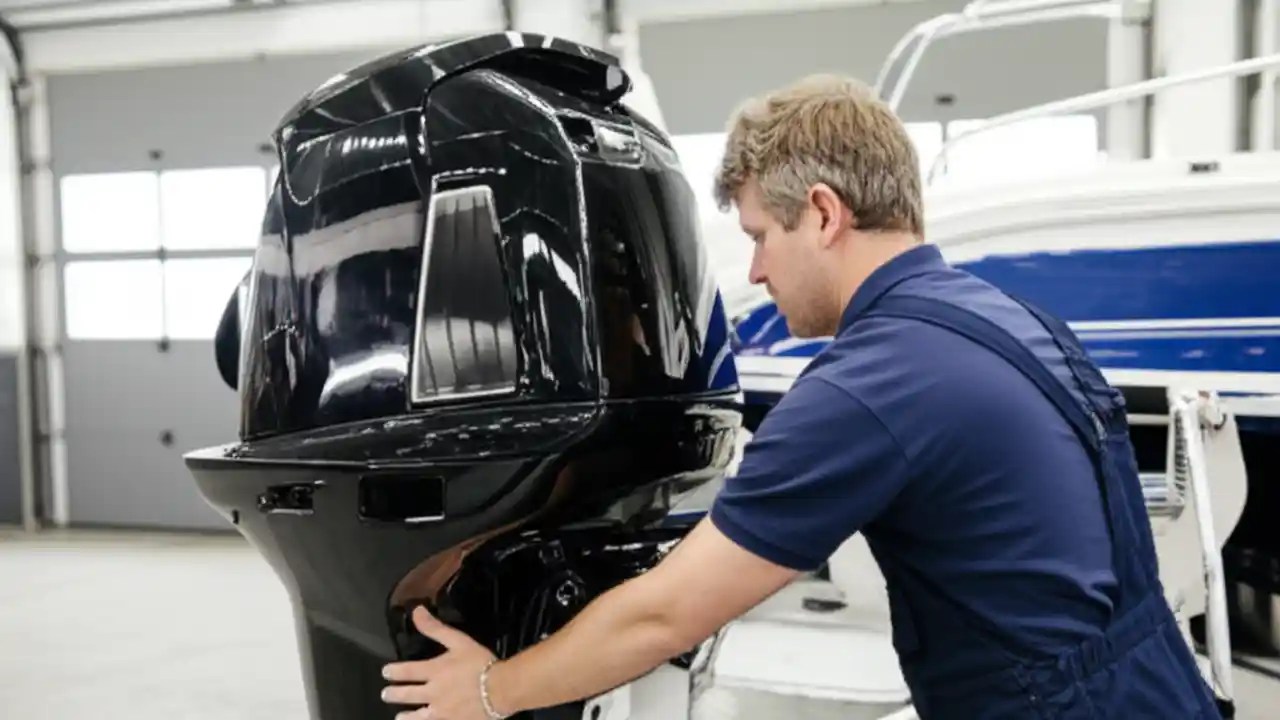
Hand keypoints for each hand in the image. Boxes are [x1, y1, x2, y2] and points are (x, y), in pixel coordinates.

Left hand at [381, 606, 502, 719]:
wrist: (501, 689)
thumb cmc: (481, 663)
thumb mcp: (459, 641)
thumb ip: (435, 628)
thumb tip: (416, 611)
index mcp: (434, 671)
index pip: (406, 672)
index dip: (393, 672)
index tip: (386, 672)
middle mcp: (432, 693)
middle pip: (407, 695)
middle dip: (393, 694)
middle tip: (386, 694)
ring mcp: (440, 712)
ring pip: (415, 717)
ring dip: (405, 716)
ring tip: (399, 717)